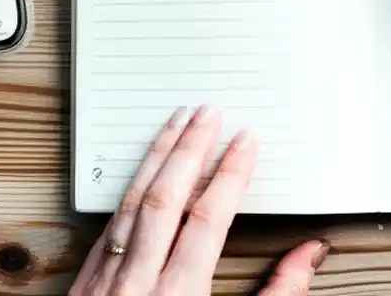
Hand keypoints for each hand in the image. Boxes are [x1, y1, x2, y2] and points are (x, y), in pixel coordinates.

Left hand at [70, 105, 329, 295]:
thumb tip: (307, 257)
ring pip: (128, 205)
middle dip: (190, 149)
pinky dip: (126, 193)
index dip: (230, 173)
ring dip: (155, 159)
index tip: (246, 142)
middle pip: (165, 198)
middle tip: (209, 112)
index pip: (209, 218)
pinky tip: (137, 177)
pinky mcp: (83, 291)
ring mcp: (103, 286)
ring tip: (174, 124)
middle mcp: (136, 286)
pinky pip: (107, 228)